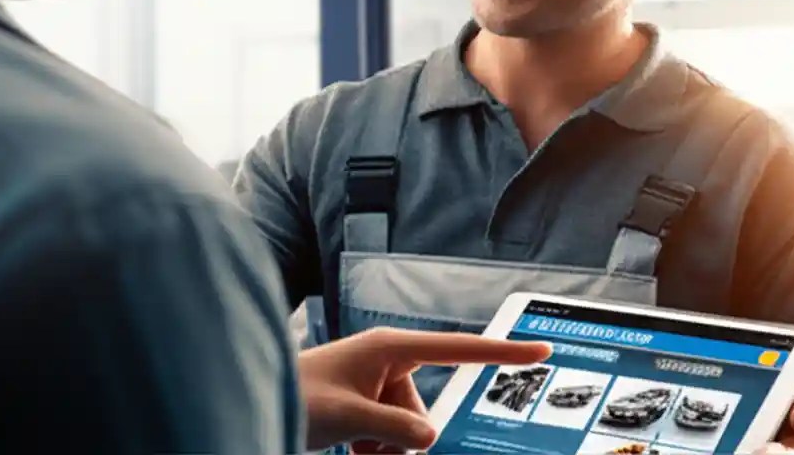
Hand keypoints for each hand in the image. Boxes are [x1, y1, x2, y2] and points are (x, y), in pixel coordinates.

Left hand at [297, 327, 551, 451]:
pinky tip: (347, 451)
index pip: (458, 350)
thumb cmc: (295, 394)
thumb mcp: (349, 418)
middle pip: (423, 412)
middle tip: (363, 447)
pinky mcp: (363, 405)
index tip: (541, 350)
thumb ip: (396, 430)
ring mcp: (374, 384)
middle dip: (401, 441)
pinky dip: (372, 452)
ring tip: (349, 449)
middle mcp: (387, 362)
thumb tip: (431, 439)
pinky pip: (387, 437)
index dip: (502, 352)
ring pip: (405, 432)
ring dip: (383, 451)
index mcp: (390, 348)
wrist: (251, 396)